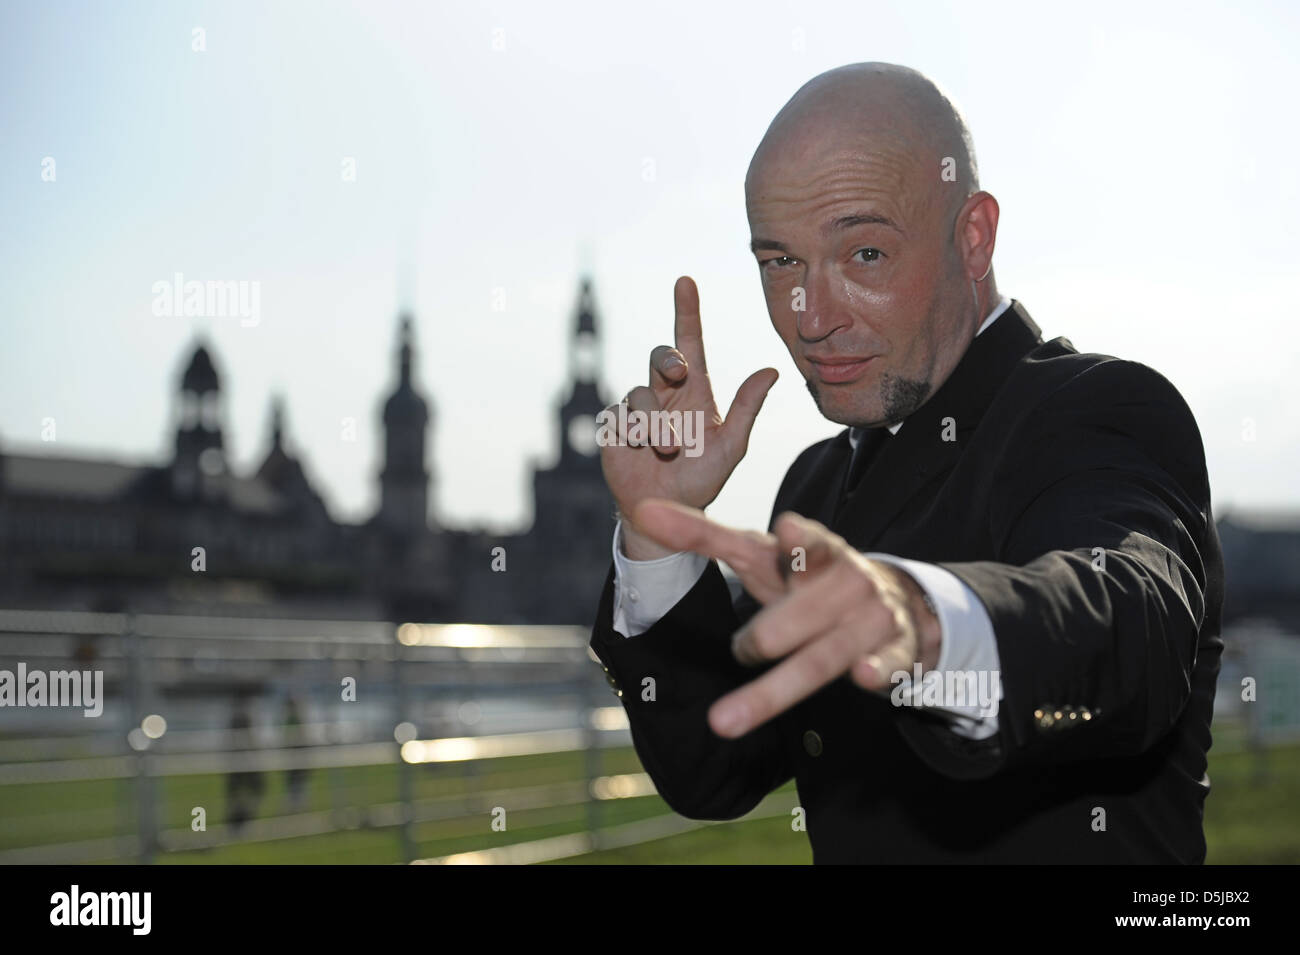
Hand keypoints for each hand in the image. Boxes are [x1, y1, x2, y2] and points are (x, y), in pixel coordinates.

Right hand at [600, 276, 777, 559]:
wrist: (667, 511)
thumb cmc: (702, 478)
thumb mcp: (731, 446)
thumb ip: (747, 408)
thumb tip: (771, 370)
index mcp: (694, 391)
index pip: (689, 342)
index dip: (687, 311)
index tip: (685, 281)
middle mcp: (664, 393)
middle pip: (660, 355)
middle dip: (668, 358)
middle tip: (678, 373)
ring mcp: (637, 410)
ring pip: (637, 392)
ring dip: (654, 421)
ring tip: (667, 449)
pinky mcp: (614, 428)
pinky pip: (618, 416)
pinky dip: (633, 434)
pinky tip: (641, 452)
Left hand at [633, 498, 941, 737]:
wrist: (895, 599)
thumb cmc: (808, 577)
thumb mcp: (760, 554)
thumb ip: (704, 536)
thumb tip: (643, 511)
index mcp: (814, 551)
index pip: (808, 544)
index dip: (799, 542)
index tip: (788, 531)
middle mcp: (847, 581)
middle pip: (801, 614)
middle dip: (768, 635)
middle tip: (741, 649)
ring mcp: (872, 618)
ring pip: (825, 655)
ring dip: (780, 687)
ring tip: (730, 718)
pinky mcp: (894, 650)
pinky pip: (888, 664)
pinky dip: (877, 670)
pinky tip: (863, 676)